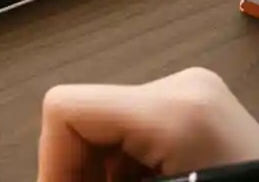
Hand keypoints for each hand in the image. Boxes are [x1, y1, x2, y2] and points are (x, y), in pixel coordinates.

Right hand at [38, 67, 258, 181]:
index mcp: (175, 108)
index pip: (67, 109)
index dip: (52, 166)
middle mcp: (185, 86)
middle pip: (87, 120)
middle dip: (82, 173)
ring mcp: (198, 94)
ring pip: (110, 130)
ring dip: (107, 176)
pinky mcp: (205, 110)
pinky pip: (141, 134)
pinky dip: (133, 171)